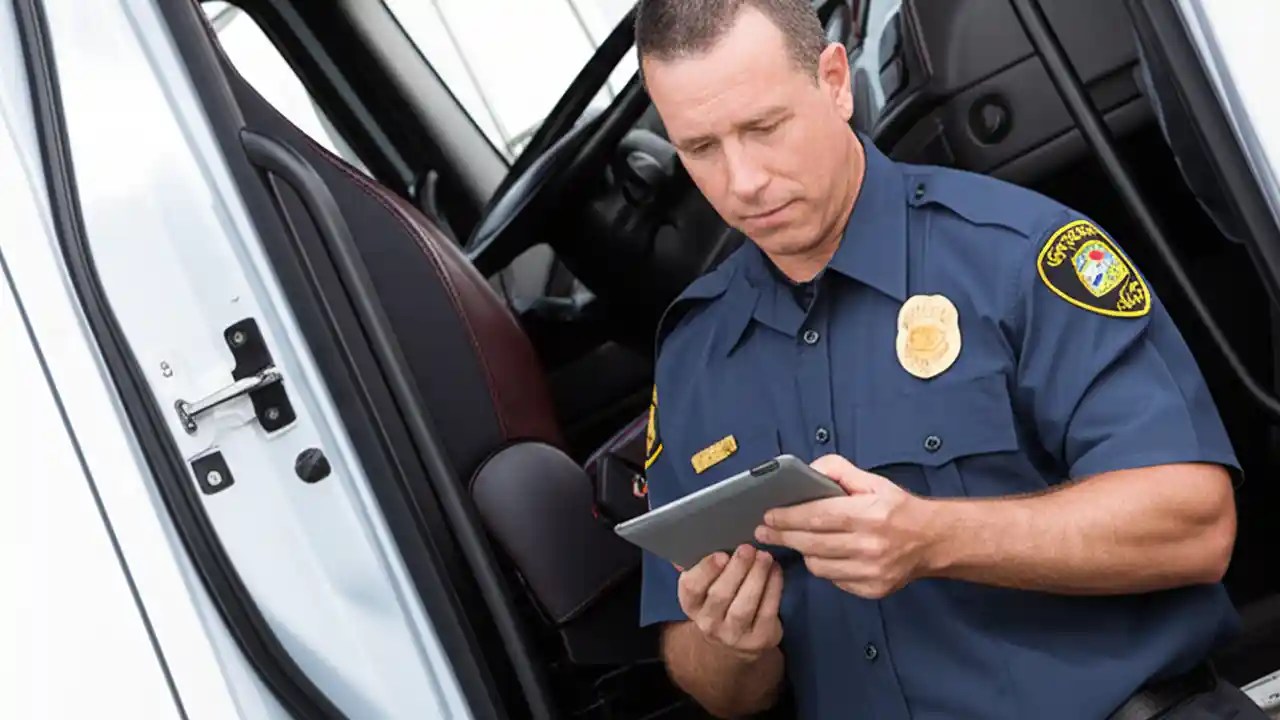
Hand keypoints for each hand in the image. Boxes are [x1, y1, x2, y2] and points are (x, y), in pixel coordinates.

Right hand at [677, 544, 783, 659]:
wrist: (734, 641)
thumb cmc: (720, 600)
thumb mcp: (706, 586)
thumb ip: (703, 565)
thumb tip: (700, 536)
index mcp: (691, 604)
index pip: (691, 587)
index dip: (706, 570)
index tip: (721, 554)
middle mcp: (708, 623)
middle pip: (720, 595)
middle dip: (736, 569)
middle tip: (748, 548)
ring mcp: (733, 635)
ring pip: (744, 606)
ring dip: (756, 578)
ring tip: (765, 557)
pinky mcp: (759, 639)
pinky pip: (767, 611)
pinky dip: (773, 588)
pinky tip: (776, 570)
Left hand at [754, 454, 936, 598]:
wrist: (933, 541)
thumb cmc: (898, 508)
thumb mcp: (873, 481)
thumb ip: (838, 470)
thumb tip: (808, 471)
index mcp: (869, 514)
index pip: (818, 516)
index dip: (788, 516)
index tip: (768, 515)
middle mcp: (870, 546)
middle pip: (812, 543)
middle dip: (783, 536)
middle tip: (763, 530)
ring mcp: (871, 572)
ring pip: (818, 565)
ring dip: (802, 552)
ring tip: (795, 540)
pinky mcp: (872, 590)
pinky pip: (833, 579)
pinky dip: (823, 566)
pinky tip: (822, 554)